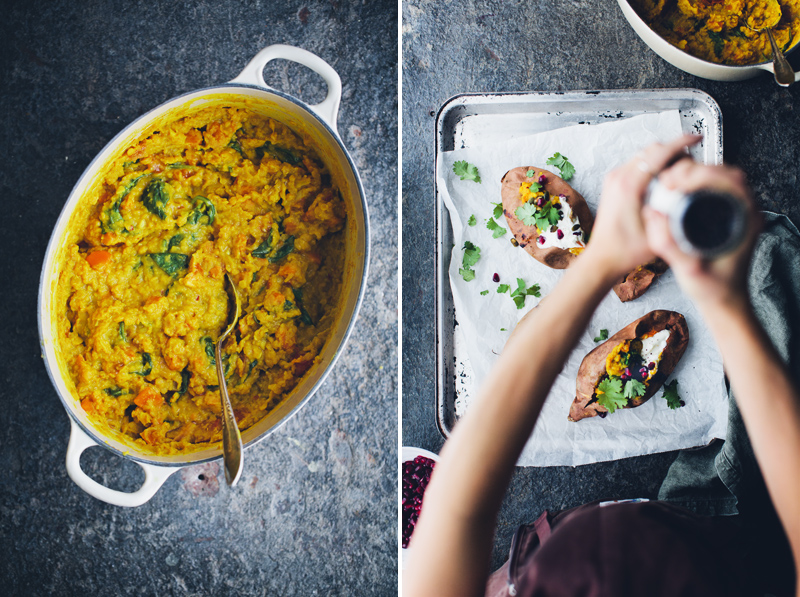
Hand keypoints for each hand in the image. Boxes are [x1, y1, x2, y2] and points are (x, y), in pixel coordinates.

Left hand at [584, 134, 702, 277]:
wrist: (603, 258)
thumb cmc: (626, 250)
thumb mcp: (659, 232)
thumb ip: (676, 212)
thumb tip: (693, 192)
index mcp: (629, 186)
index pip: (659, 153)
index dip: (682, 143)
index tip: (697, 138)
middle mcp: (619, 178)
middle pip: (652, 149)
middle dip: (675, 151)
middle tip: (693, 164)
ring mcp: (614, 179)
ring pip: (644, 155)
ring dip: (664, 157)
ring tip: (681, 172)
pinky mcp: (614, 184)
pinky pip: (637, 164)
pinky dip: (654, 165)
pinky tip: (666, 180)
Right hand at [642, 158, 759, 310]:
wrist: (723, 300)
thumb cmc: (713, 288)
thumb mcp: (689, 270)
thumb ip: (669, 245)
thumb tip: (653, 214)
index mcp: (744, 220)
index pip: (728, 180)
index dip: (699, 174)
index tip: (674, 181)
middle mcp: (745, 211)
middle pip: (723, 173)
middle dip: (692, 170)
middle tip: (667, 180)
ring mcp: (735, 212)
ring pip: (717, 178)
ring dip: (691, 176)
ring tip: (669, 185)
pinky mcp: (725, 216)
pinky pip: (711, 189)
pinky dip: (692, 185)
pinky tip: (675, 192)